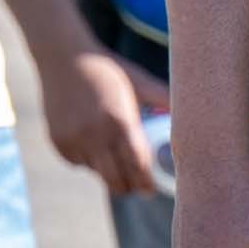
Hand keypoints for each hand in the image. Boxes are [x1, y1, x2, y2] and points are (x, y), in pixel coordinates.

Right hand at [36, 45, 165, 196]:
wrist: (64, 57)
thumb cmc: (109, 68)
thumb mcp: (138, 80)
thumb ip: (162, 98)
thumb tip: (190, 114)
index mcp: (120, 121)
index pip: (137, 166)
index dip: (146, 183)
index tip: (152, 189)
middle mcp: (95, 135)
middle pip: (116, 180)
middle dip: (129, 187)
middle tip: (138, 188)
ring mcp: (74, 140)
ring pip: (96, 172)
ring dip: (107, 169)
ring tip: (113, 153)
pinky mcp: (58, 142)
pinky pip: (78, 163)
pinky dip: (87, 159)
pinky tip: (91, 141)